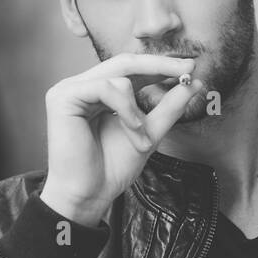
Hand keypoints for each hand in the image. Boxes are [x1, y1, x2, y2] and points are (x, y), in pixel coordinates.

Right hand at [38, 54, 205, 226]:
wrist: (89, 195)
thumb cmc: (112, 168)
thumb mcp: (149, 131)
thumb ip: (169, 106)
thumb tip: (194, 83)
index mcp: (97, 92)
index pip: (130, 69)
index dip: (159, 65)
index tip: (190, 67)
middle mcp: (82, 86)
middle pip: (124, 62)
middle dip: (159, 65)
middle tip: (187, 70)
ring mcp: (70, 90)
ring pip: (119, 76)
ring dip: (139, 109)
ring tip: (143, 139)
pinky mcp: (63, 97)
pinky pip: (106, 88)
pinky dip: (126, 109)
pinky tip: (133, 130)